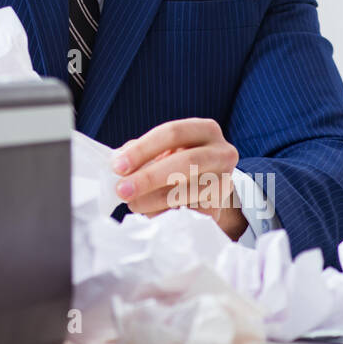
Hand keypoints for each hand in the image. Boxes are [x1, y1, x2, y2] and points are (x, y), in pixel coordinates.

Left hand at [110, 117, 248, 239]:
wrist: (207, 189)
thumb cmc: (178, 163)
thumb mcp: (163, 150)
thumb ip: (141, 153)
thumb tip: (116, 162)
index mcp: (204, 130)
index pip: (172, 132)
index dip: (143, 149)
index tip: (117, 166)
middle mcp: (222, 152)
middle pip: (186, 162)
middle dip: (149, 178)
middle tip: (122, 190)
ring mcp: (225, 181)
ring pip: (190, 191)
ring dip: (155, 200)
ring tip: (133, 204)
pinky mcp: (221, 207)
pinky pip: (191, 213)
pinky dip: (167, 213)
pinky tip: (151, 213)